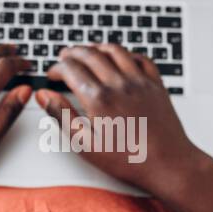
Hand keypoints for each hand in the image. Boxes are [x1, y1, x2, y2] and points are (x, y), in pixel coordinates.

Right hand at [39, 44, 205, 194]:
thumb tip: (44, 96)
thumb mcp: (85, 144)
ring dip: (97, 47)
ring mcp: (140, 82)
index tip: (52, 74)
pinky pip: (141, 58)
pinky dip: (127, 54)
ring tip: (88, 52)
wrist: (168, 164)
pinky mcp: (156, 85)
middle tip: (64, 57)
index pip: (71, 68)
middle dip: (73, 52)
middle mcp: (119, 84)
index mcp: (98, 98)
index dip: (57, 68)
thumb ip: (62, 115)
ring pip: (115, 50)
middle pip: (90, 54)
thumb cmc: (128, 160)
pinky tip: (121, 59)